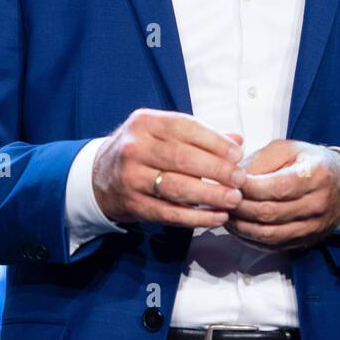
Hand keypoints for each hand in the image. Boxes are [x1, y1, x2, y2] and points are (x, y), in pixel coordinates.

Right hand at [92, 109, 245, 227]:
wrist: (99, 176)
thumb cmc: (141, 151)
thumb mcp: (162, 133)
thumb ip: (200, 136)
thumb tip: (238, 140)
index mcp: (146, 123)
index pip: (186, 128)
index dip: (215, 142)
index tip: (237, 154)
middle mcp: (135, 148)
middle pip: (183, 159)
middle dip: (217, 170)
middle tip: (240, 179)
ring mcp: (132, 177)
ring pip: (177, 187)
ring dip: (210, 195)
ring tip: (234, 199)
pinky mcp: (133, 204)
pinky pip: (170, 213)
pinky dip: (197, 217)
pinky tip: (217, 216)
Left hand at [225, 140, 339, 251]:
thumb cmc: (311, 163)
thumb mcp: (288, 149)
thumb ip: (260, 160)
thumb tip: (233, 177)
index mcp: (314, 175)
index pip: (276, 187)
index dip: (247, 188)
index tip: (227, 181)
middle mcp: (316, 204)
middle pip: (269, 213)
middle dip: (238, 207)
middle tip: (218, 199)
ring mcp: (311, 227)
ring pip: (268, 234)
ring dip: (240, 226)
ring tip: (223, 213)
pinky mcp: (304, 241)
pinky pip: (272, 245)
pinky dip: (249, 239)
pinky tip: (237, 227)